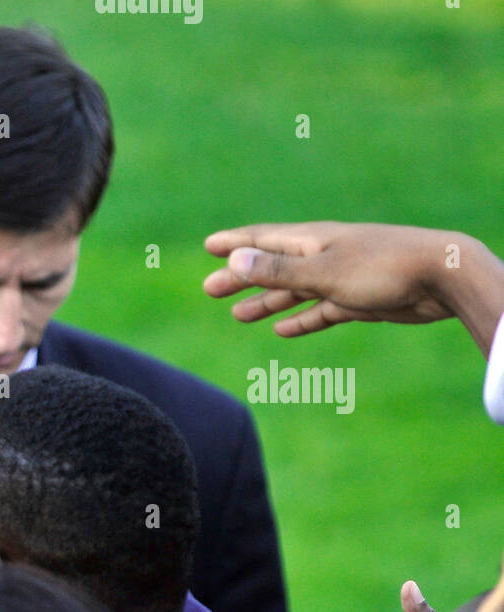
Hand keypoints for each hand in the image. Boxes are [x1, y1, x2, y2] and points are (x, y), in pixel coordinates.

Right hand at [203, 222, 459, 336]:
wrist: (443, 277)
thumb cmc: (383, 268)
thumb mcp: (324, 272)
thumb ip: (278, 270)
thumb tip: (234, 260)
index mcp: (313, 241)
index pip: (264, 240)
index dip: (234, 243)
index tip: (208, 246)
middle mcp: (324, 256)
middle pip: (273, 267)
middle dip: (242, 278)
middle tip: (210, 290)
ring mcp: (341, 278)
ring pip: (294, 291)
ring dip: (266, 302)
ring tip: (238, 315)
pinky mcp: (358, 300)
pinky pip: (319, 311)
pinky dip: (300, 318)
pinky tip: (283, 330)